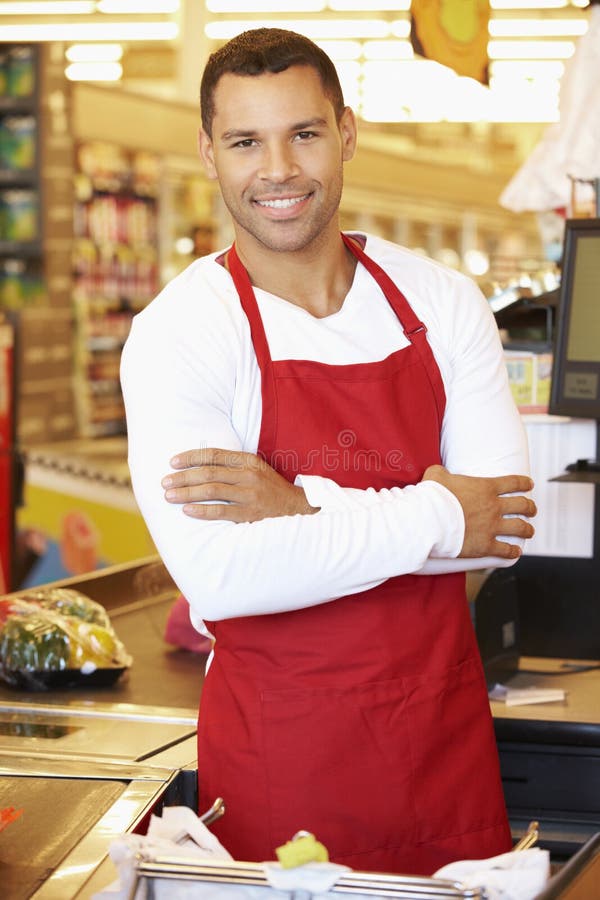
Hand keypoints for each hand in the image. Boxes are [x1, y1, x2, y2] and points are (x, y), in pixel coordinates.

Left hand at [161, 448, 318, 521]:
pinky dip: (201, 510)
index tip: (173, 462)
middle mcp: (249, 475)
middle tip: (165, 482)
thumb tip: (199, 465)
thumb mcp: (255, 469)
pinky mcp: (250, 514)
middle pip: (208, 473)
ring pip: (211, 490)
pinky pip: (220, 511)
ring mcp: (250, 495)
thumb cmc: (270, 489)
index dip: (190, 457)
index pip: (213, 455)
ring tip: (169, 496)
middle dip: (183, 477)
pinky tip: (187, 510)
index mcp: (248, 461)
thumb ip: (232, 465)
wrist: (298, 508)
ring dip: (186, 492)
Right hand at [422, 465, 535, 559]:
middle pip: (522, 505)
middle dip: (530, 507)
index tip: (529, 484)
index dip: (524, 483)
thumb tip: (440, 472)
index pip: (513, 483)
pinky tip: (515, 552)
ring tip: (529, 531)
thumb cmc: (433, 498)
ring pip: (520, 528)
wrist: (431, 521)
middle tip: (531, 509)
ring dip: (527, 529)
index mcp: (486, 488)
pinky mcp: (486, 546)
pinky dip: (513, 552)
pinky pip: (505, 550)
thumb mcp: (436, 476)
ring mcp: (492, 527)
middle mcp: (494, 507)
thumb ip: (442, 472)